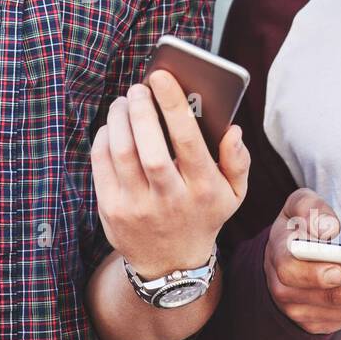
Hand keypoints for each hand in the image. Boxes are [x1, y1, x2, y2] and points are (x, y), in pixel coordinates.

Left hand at [90, 68, 248, 278]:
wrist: (171, 263)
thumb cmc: (203, 214)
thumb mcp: (233, 195)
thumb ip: (238, 161)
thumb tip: (234, 129)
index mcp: (204, 190)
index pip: (188, 143)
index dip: (174, 106)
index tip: (162, 76)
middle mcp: (170, 201)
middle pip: (149, 149)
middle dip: (141, 110)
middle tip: (139, 87)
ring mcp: (137, 208)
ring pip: (121, 153)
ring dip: (119, 119)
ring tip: (125, 102)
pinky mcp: (111, 210)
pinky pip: (102, 164)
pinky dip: (104, 138)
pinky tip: (112, 126)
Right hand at [266, 188, 340, 334]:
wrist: (287, 264)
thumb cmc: (298, 228)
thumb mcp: (297, 207)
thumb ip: (310, 208)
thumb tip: (329, 230)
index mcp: (280, 257)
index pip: (291, 270)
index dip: (315, 274)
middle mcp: (289, 291)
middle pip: (333, 296)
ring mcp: (307, 312)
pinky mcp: (326, 323)